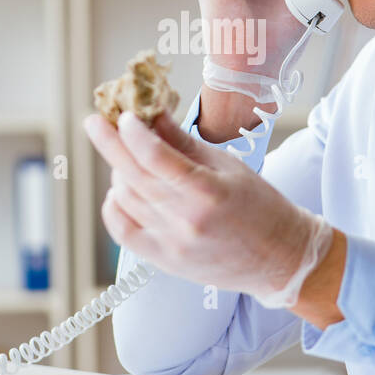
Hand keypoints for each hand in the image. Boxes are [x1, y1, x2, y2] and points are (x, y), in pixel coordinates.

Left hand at [82, 107, 332, 308]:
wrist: (280, 258)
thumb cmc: (261, 206)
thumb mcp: (228, 165)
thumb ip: (183, 142)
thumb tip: (151, 114)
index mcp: (208, 192)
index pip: (156, 157)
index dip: (133, 133)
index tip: (123, 115)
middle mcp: (186, 221)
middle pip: (133, 175)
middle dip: (110, 144)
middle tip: (95, 122)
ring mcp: (172, 244)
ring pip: (126, 198)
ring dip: (118, 172)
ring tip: (126, 158)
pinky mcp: (164, 261)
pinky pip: (122, 230)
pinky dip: (114, 206)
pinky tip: (119, 190)